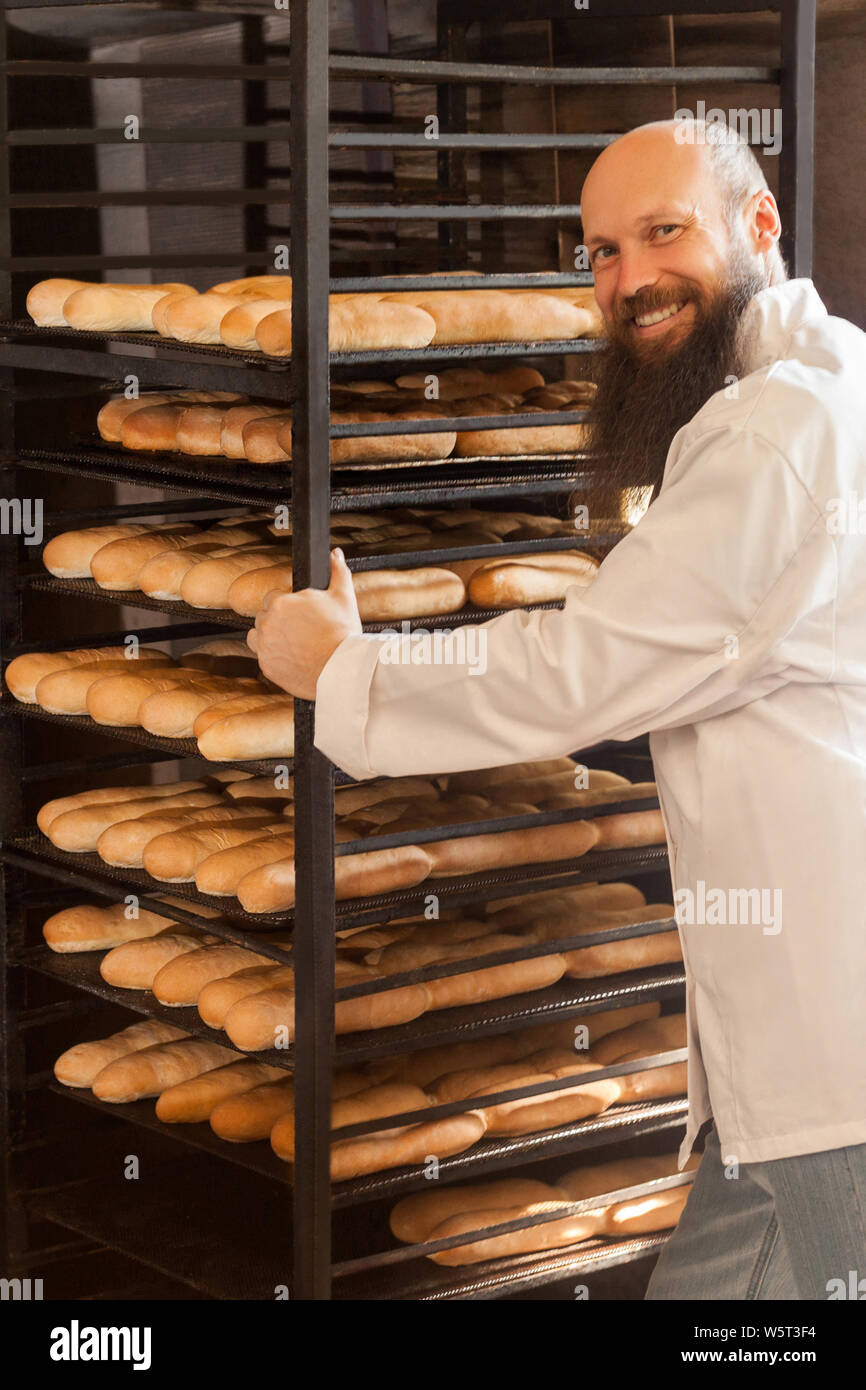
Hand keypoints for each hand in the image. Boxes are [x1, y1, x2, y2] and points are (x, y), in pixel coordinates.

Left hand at [247, 548, 361, 699]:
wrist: (342, 669)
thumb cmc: (343, 634)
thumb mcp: (344, 597)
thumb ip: (337, 572)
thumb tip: (335, 555)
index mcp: (281, 603)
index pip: (272, 597)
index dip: (286, 604)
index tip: (298, 613)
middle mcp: (268, 624)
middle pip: (264, 616)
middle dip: (278, 620)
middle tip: (298, 628)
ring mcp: (265, 646)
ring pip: (256, 636)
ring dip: (268, 637)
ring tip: (290, 642)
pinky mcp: (267, 666)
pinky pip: (263, 657)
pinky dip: (274, 657)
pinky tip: (291, 657)